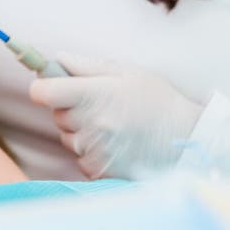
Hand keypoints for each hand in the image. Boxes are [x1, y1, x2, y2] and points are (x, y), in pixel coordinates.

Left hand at [29, 54, 202, 179]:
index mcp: (93, 95)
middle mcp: (89, 124)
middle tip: (99, 103)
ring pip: (67, 137)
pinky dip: (90, 150)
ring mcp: (93, 149)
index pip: (43, 93)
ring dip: (80, 130)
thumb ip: (87, 66)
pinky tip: (115, 142)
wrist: (185, 139)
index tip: (53, 85)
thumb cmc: (157, 100)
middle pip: (56, 114)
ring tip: (112, 124)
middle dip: (69, 108)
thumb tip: (57, 60)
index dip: (44, 87)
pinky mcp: (98, 170)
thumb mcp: (126, 72)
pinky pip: (79, 157)